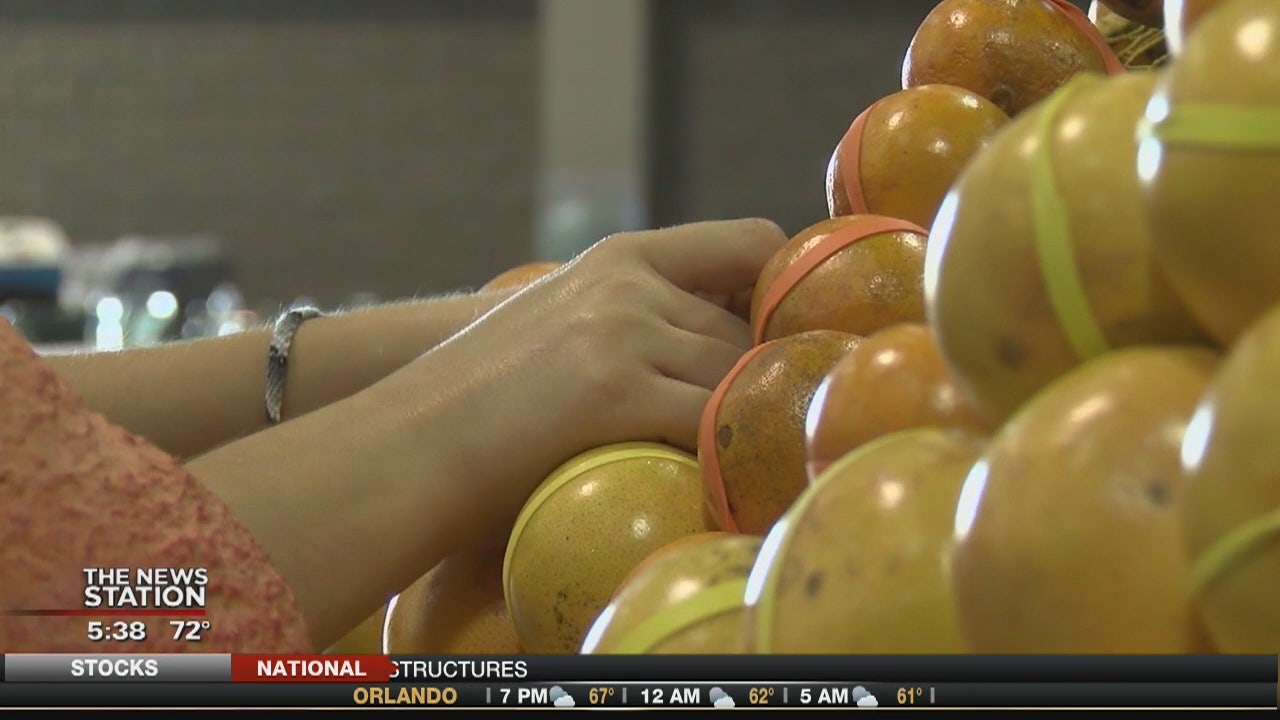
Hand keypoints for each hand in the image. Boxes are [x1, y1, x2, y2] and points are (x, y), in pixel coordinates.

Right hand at [384, 218, 787, 542]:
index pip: (752, 244)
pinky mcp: (615, 393)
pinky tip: (714, 485)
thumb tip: (716, 353)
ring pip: (738, 378)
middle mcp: (630, 284)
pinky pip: (712, 422)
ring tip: (732, 466)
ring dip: (741, 426)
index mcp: (620, 258)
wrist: (409, 441)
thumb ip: (634, 319)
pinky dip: (724, 458)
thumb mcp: (560, 322)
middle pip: (749, 333)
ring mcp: (623, 334)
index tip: (776, 345)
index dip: (780, 296)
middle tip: (754, 433)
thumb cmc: (478, 399)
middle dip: (755, 385)